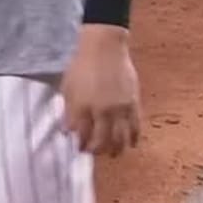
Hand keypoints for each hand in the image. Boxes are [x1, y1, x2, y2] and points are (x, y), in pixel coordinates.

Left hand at [60, 24, 140, 156]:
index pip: (81, 134)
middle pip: (101, 141)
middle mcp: (101, 110)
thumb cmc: (81, 65)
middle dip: (96, 151)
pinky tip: (131, 144)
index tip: (78, 149)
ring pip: (120, 138)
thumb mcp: (67, 87)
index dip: (80, 144)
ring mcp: (119, 108)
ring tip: (112, 154)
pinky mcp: (133, 103)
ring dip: (116, 150)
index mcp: (82, 106)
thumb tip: (68, 131)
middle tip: (94, 153)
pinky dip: (133, 139)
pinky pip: (135, 127)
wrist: (104, 47)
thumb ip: (68, 110)